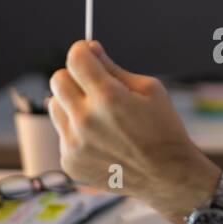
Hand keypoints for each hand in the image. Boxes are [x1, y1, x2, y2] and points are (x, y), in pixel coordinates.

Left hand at [48, 40, 220, 223]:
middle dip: (74, 77)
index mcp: (108, 97)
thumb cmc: (163, 129)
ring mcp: (75, 144)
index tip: (88, 55)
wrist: (167, 175)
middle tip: (93, 86)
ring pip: (55, 107)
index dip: (82, 51)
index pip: (75, 58)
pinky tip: (101, 141)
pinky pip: (62, 134)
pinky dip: (76, 132)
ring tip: (98, 117)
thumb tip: (90, 48)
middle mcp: (86, 120)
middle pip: (58, 80)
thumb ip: (114, 68)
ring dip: (72, 105)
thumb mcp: (149, 89)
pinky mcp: (70, 161)